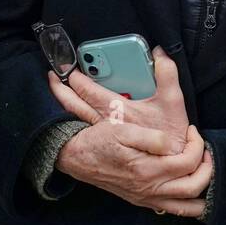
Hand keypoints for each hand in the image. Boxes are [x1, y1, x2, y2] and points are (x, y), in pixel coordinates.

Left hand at [48, 47, 188, 152]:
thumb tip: (159, 51)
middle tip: (52, 78)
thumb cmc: (171, 137)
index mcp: (118, 111)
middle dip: (62, 91)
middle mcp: (106, 126)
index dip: (76, 79)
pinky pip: (81, 138)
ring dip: (64, 108)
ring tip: (57, 95)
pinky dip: (71, 129)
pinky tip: (69, 125)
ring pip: (76, 121)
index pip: (90, 92)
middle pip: (76, 106)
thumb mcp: (173, 102)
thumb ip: (167, 74)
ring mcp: (103, 140)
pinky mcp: (105, 153)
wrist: (169, 172)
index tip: (66, 69)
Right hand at [55, 121, 212, 217]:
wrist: (76, 157)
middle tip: (203, 150)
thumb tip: (172, 145)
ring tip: (201, 168)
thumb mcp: (123, 129)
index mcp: (147, 170)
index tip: (193, 131)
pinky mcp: (142, 201)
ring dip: (202, 190)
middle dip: (207, 168)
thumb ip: (151, 138)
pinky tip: (188, 183)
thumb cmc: (99, 140)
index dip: (197, 145)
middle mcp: (149, 189)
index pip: (188, 162)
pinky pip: (173, 209)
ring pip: (187, 207)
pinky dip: (188, 201)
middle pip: (194, 188)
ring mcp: (146, 198)